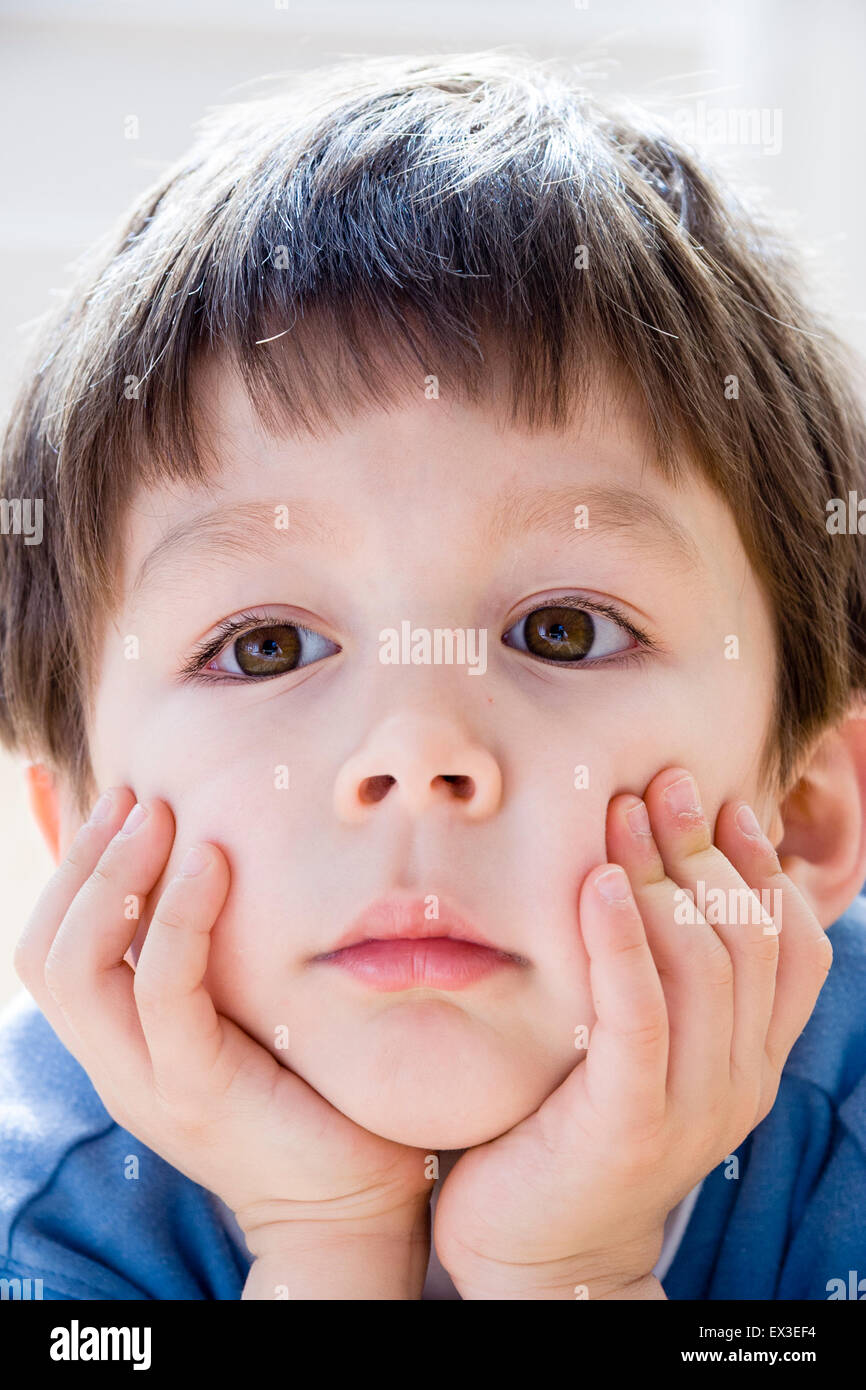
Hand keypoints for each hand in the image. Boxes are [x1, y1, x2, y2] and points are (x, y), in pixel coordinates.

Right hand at [15, 787, 432, 1261]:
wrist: (357, 1203)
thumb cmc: (318, 1091)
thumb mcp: (252, 1008)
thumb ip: (221, 953)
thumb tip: (222, 860)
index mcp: (123, 1043)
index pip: (53, 948)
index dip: (70, 868)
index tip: (116, 794)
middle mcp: (118, 1063)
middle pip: (46, 952)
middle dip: (83, 860)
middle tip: (136, 794)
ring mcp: (147, 1082)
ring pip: (77, 969)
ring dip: (112, 879)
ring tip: (157, 814)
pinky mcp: (197, 1091)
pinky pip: (162, 993)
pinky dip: (177, 919)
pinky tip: (211, 862)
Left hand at [432, 766, 832, 1298]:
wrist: (534, 1252)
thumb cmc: (567, 1128)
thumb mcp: (630, 1047)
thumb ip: (655, 980)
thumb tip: (641, 873)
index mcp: (748, 1058)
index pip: (791, 948)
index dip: (764, 868)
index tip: (726, 803)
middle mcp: (738, 1079)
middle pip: (743, 938)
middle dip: (705, 848)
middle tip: (663, 783)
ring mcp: (694, 1106)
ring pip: (701, 965)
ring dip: (660, 875)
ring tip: (621, 811)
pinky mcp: (632, 1124)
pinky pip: (642, 1016)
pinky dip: (623, 942)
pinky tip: (596, 883)